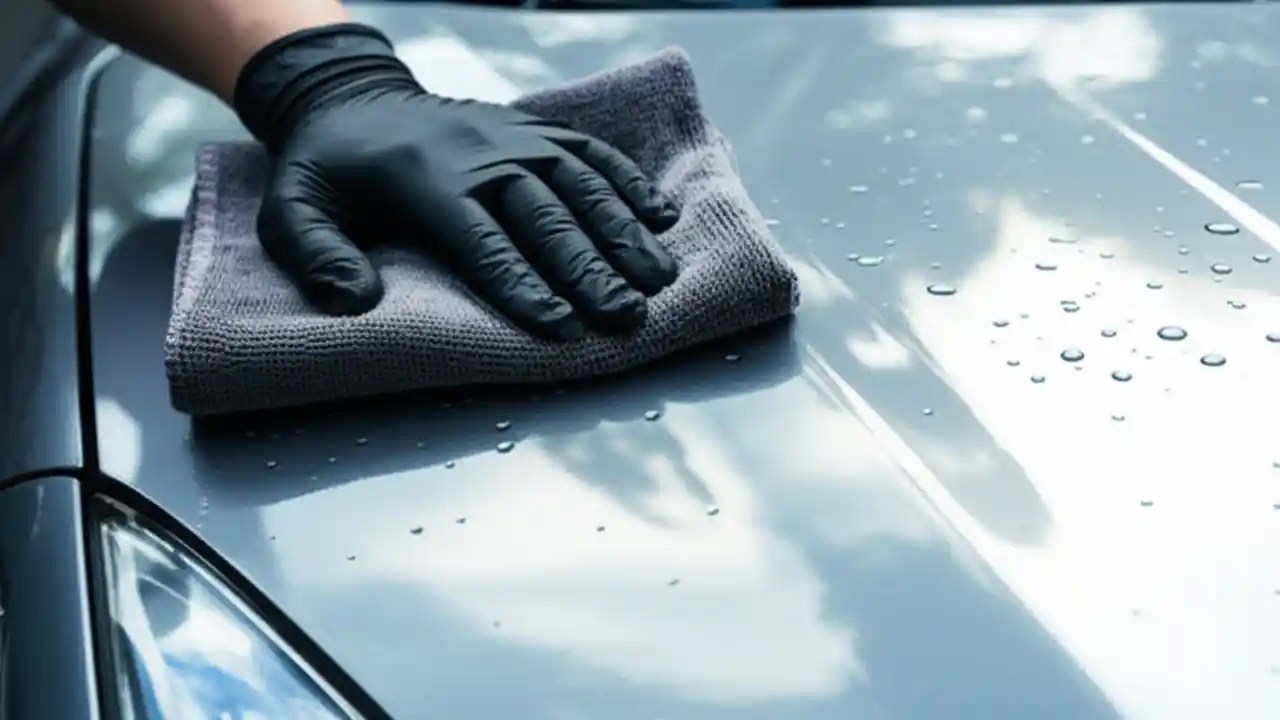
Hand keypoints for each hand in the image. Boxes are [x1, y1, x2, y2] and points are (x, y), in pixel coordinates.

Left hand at [234, 24, 678, 339]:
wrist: (351, 96)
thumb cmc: (326, 170)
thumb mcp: (289, 209)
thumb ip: (314, 255)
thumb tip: (354, 301)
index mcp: (426, 181)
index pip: (483, 241)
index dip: (523, 286)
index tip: (560, 327)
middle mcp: (481, 154)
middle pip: (545, 217)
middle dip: (590, 269)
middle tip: (626, 315)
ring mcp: (514, 137)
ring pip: (580, 183)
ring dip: (622, 232)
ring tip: (658, 277)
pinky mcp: (534, 128)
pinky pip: (591, 150)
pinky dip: (628, 181)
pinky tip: (660, 217)